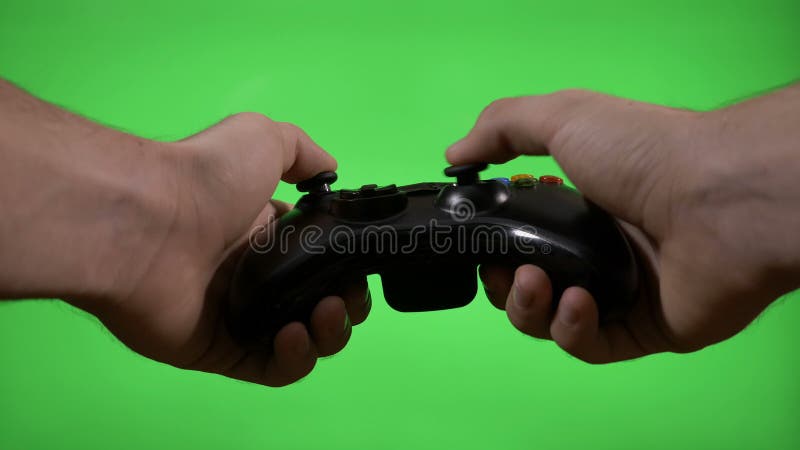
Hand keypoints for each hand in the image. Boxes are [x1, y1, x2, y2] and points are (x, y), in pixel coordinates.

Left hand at [77, 113, 370, 385]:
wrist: (146, 221)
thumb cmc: (206, 177)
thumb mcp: (262, 137)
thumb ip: (303, 152)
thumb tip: (330, 171)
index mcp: (266, 233)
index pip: (320, 259)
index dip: (347, 265)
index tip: (360, 264)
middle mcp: (255, 276)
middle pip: (319, 303)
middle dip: (347, 304)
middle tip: (345, 294)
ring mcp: (239, 317)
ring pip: (303, 341)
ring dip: (329, 333)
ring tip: (326, 312)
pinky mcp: (221, 351)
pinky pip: (271, 369)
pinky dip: (295, 360)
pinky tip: (296, 335)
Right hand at [446, 87, 799, 362]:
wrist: (716, 198)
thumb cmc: (642, 153)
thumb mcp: (563, 116)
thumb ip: (503, 127)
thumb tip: (454, 154)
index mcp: (583, 205)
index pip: (524, 236)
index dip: (495, 245)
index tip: (478, 243)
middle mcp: (600, 249)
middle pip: (530, 284)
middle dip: (505, 284)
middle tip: (507, 270)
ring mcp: (622, 292)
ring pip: (553, 320)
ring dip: (529, 307)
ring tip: (535, 283)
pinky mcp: (645, 330)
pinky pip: (593, 344)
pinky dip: (573, 329)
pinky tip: (578, 304)